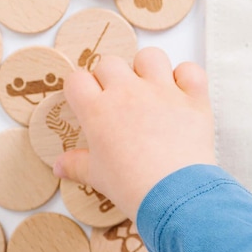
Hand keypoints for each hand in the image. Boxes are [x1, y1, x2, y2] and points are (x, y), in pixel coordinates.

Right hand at [53, 48, 215, 218]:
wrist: (174, 193)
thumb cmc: (131, 186)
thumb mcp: (97, 177)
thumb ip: (76, 165)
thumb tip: (59, 165)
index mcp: (98, 110)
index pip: (77, 79)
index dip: (81, 89)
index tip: (88, 101)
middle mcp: (128, 93)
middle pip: (110, 63)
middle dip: (110, 77)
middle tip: (118, 101)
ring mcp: (162, 91)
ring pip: (150, 57)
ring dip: (148, 69)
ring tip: (150, 90)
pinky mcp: (192, 97)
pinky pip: (189, 70)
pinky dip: (187, 78)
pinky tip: (182, 93)